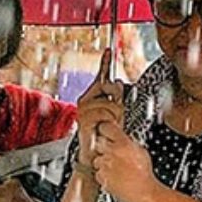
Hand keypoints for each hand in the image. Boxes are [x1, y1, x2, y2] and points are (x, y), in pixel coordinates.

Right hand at [76, 53, 123, 169]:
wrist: (95, 151)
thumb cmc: (105, 131)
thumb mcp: (115, 111)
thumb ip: (115, 96)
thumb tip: (116, 81)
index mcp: (92, 95)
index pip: (101, 76)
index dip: (105, 62)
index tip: (109, 49)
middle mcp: (85, 100)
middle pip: (108, 86)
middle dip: (117, 99)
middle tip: (116, 114)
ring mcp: (84, 109)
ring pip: (110, 103)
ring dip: (115, 116)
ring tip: (109, 124)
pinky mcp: (84, 119)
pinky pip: (105, 113)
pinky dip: (110, 121)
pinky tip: (104, 127)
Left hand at [91, 121, 160, 201]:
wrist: (143, 193)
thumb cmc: (144, 175)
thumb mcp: (141, 152)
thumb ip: (129, 143)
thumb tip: (122, 138)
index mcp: (123, 144)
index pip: (106, 128)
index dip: (106, 129)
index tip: (105, 130)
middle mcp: (111, 153)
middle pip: (98, 142)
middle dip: (104, 145)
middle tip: (112, 150)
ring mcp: (105, 165)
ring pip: (97, 158)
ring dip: (103, 160)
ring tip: (115, 166)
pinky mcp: (101, 177)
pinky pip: (97, 171)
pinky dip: (103, 173)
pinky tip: (114, 175)